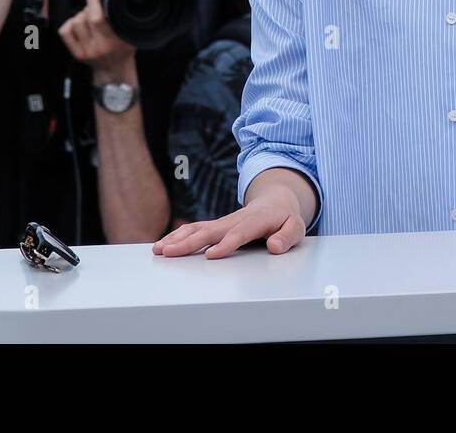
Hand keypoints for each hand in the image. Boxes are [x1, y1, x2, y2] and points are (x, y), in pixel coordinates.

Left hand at [58, 0, 135, 76]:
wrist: (115, 70)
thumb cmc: (124, 51)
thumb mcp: (130, 35)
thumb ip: (123, 20)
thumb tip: (113, 1)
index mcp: (111, 42)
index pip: (97, 19)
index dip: (93, 3)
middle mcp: (96, 47)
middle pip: (84, 19)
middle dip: (89, 8)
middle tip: (95, 7)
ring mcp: (84, 51)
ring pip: (74, 23)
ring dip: (80, 15)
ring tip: (88, 16)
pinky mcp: (76, 53)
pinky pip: (65, 32)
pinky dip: (70, 24)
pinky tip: (78, 24)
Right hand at [152, 185, 305, 258]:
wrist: (275, 200)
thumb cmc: (285, 218)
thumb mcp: (296, 227)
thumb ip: (287, 236)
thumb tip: (274, 246)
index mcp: (256, 221)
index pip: (239, 233)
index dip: (226, 244)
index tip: (211, 255)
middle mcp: (235, 220)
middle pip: (210, 231)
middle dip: (189, 243)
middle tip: (170, 253)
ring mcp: (223, 222)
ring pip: (197, 229)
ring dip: (177, 239)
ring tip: (159, 250)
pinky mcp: (215, 226)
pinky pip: (194, 230)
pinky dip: (177, 237)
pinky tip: (162, 245)